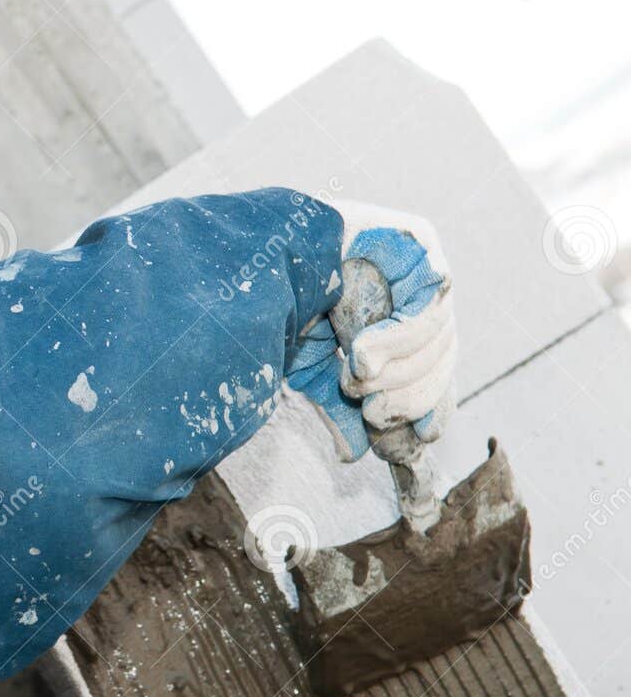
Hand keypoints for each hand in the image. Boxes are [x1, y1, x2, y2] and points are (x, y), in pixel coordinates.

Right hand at [288, 199, 453, 461]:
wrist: (255, 255)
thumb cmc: (278, 304)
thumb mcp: (311, 368)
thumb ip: (338, 404)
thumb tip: (353, 456)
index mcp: (397, 313)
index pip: (435, 365)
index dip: (431, 403)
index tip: (421, 438)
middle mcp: (417, 285)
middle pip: (442, 356)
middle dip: (408, 395)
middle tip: (371, 412)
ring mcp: (422, 259)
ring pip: (438, 338)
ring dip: (395, 371)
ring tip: (353, 378)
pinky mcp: (418, 240)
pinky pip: (427, 306)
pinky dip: (396, 341)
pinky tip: (360, 356)